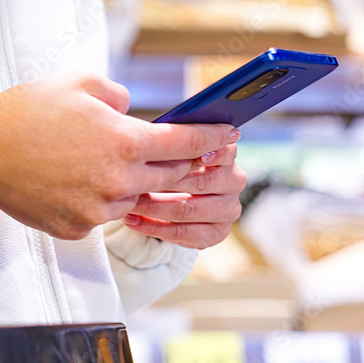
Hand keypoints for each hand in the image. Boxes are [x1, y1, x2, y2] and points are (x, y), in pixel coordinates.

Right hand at [0, 72, 240, 239]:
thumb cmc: (22, 114)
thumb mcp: (77, 83)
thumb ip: (117, 94)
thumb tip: (129, 110)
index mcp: (124, 142)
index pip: (187, 145)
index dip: (213, 139)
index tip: (228, 136)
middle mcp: (118, 181)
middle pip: (171, 178)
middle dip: (182, 164)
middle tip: (184, 153)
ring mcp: (98, 210)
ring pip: (136, 197)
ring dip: (135, 182)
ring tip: (106, 161)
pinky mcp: (77, 228)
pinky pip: (103, 215)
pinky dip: (100, 199)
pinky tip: (75, 180)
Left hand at [120, 143, 246, 248]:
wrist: (167, 199)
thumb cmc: (165, 165)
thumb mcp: (167, 150)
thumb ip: (170, 140)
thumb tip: (153, 129)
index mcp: (227, 155)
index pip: (224, 152)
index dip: (211, 153)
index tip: (194, 155)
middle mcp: (234, 181)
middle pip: (203, 183)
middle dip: (166, 182)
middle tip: (137, 181)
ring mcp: (228, 210)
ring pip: (189, 210)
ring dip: (155, 208)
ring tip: (129, 203)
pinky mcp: (216, 233)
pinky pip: (183, 233)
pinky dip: (154, 228)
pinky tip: (133, 220)